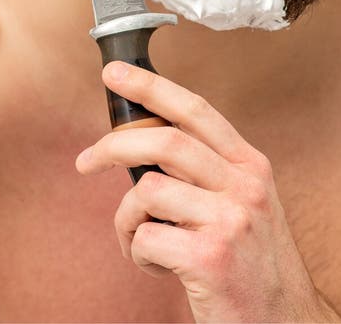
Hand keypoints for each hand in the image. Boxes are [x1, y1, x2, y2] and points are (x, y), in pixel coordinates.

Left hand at [76, 61, 340, 322]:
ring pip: (146, 191)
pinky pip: (146, 238)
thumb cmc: (255, 266)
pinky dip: (138, 254)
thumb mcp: (245, 204)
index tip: (114, 74)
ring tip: (141, 241)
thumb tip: (144, 144)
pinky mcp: (210, 257)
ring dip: (127, 220)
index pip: (195, 109)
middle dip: (113, 145)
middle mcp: (244, 185)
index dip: (151, 86)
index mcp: (250, 165)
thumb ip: (208, 171)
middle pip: (165, 139)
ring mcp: (229, 219)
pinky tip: (159, 266)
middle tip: (86, 161)